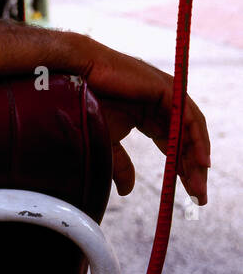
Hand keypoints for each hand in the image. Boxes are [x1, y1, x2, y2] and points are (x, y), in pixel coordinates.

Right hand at [82, 44, 210, 203]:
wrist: (75, 77)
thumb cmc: (85, 104)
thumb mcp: (106, 142)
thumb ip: (121, 164)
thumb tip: (127, 191)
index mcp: (148, 115)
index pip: (172, 144)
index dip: (181, 168)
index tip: (187, 194)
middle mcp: (162, 105)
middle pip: (185, 140)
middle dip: (192, 169)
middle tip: (197, 196)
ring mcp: (166, 96)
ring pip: (191, 131)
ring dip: (197, 159)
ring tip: (198, 184)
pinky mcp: (168, 89)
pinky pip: (189, 118)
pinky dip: (197, 140)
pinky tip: (199, 161)